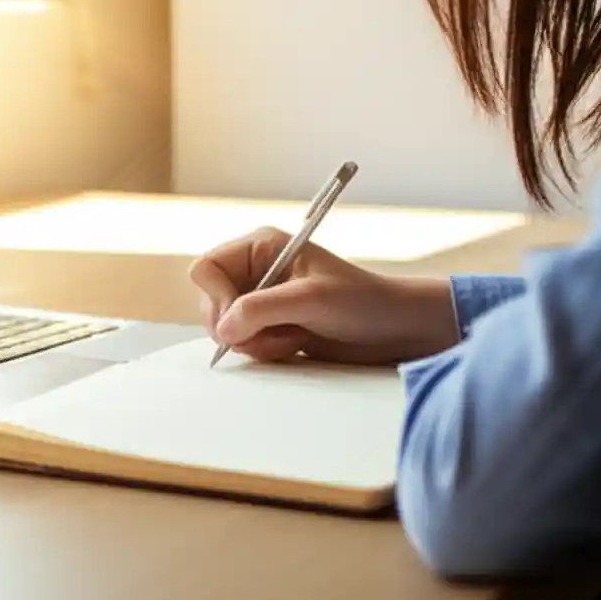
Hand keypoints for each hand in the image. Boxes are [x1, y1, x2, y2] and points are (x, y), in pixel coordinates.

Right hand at [188, 228, 458, 363]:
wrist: (394, 331)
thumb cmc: (362, 302)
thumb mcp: (311, 299)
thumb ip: (261, 309)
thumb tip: (222, 330)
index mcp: (261, 247)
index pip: (206, 269)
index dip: (216, 296)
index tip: (238, 317)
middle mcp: (255, 271)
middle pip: (210, 303)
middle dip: (238, 326)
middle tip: (274, 333)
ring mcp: (260, 301)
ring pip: (225, 329)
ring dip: (255, 342)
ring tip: (293, 337)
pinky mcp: (269, 328)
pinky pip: (243, 345)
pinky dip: (264, 351)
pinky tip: (295, 345)